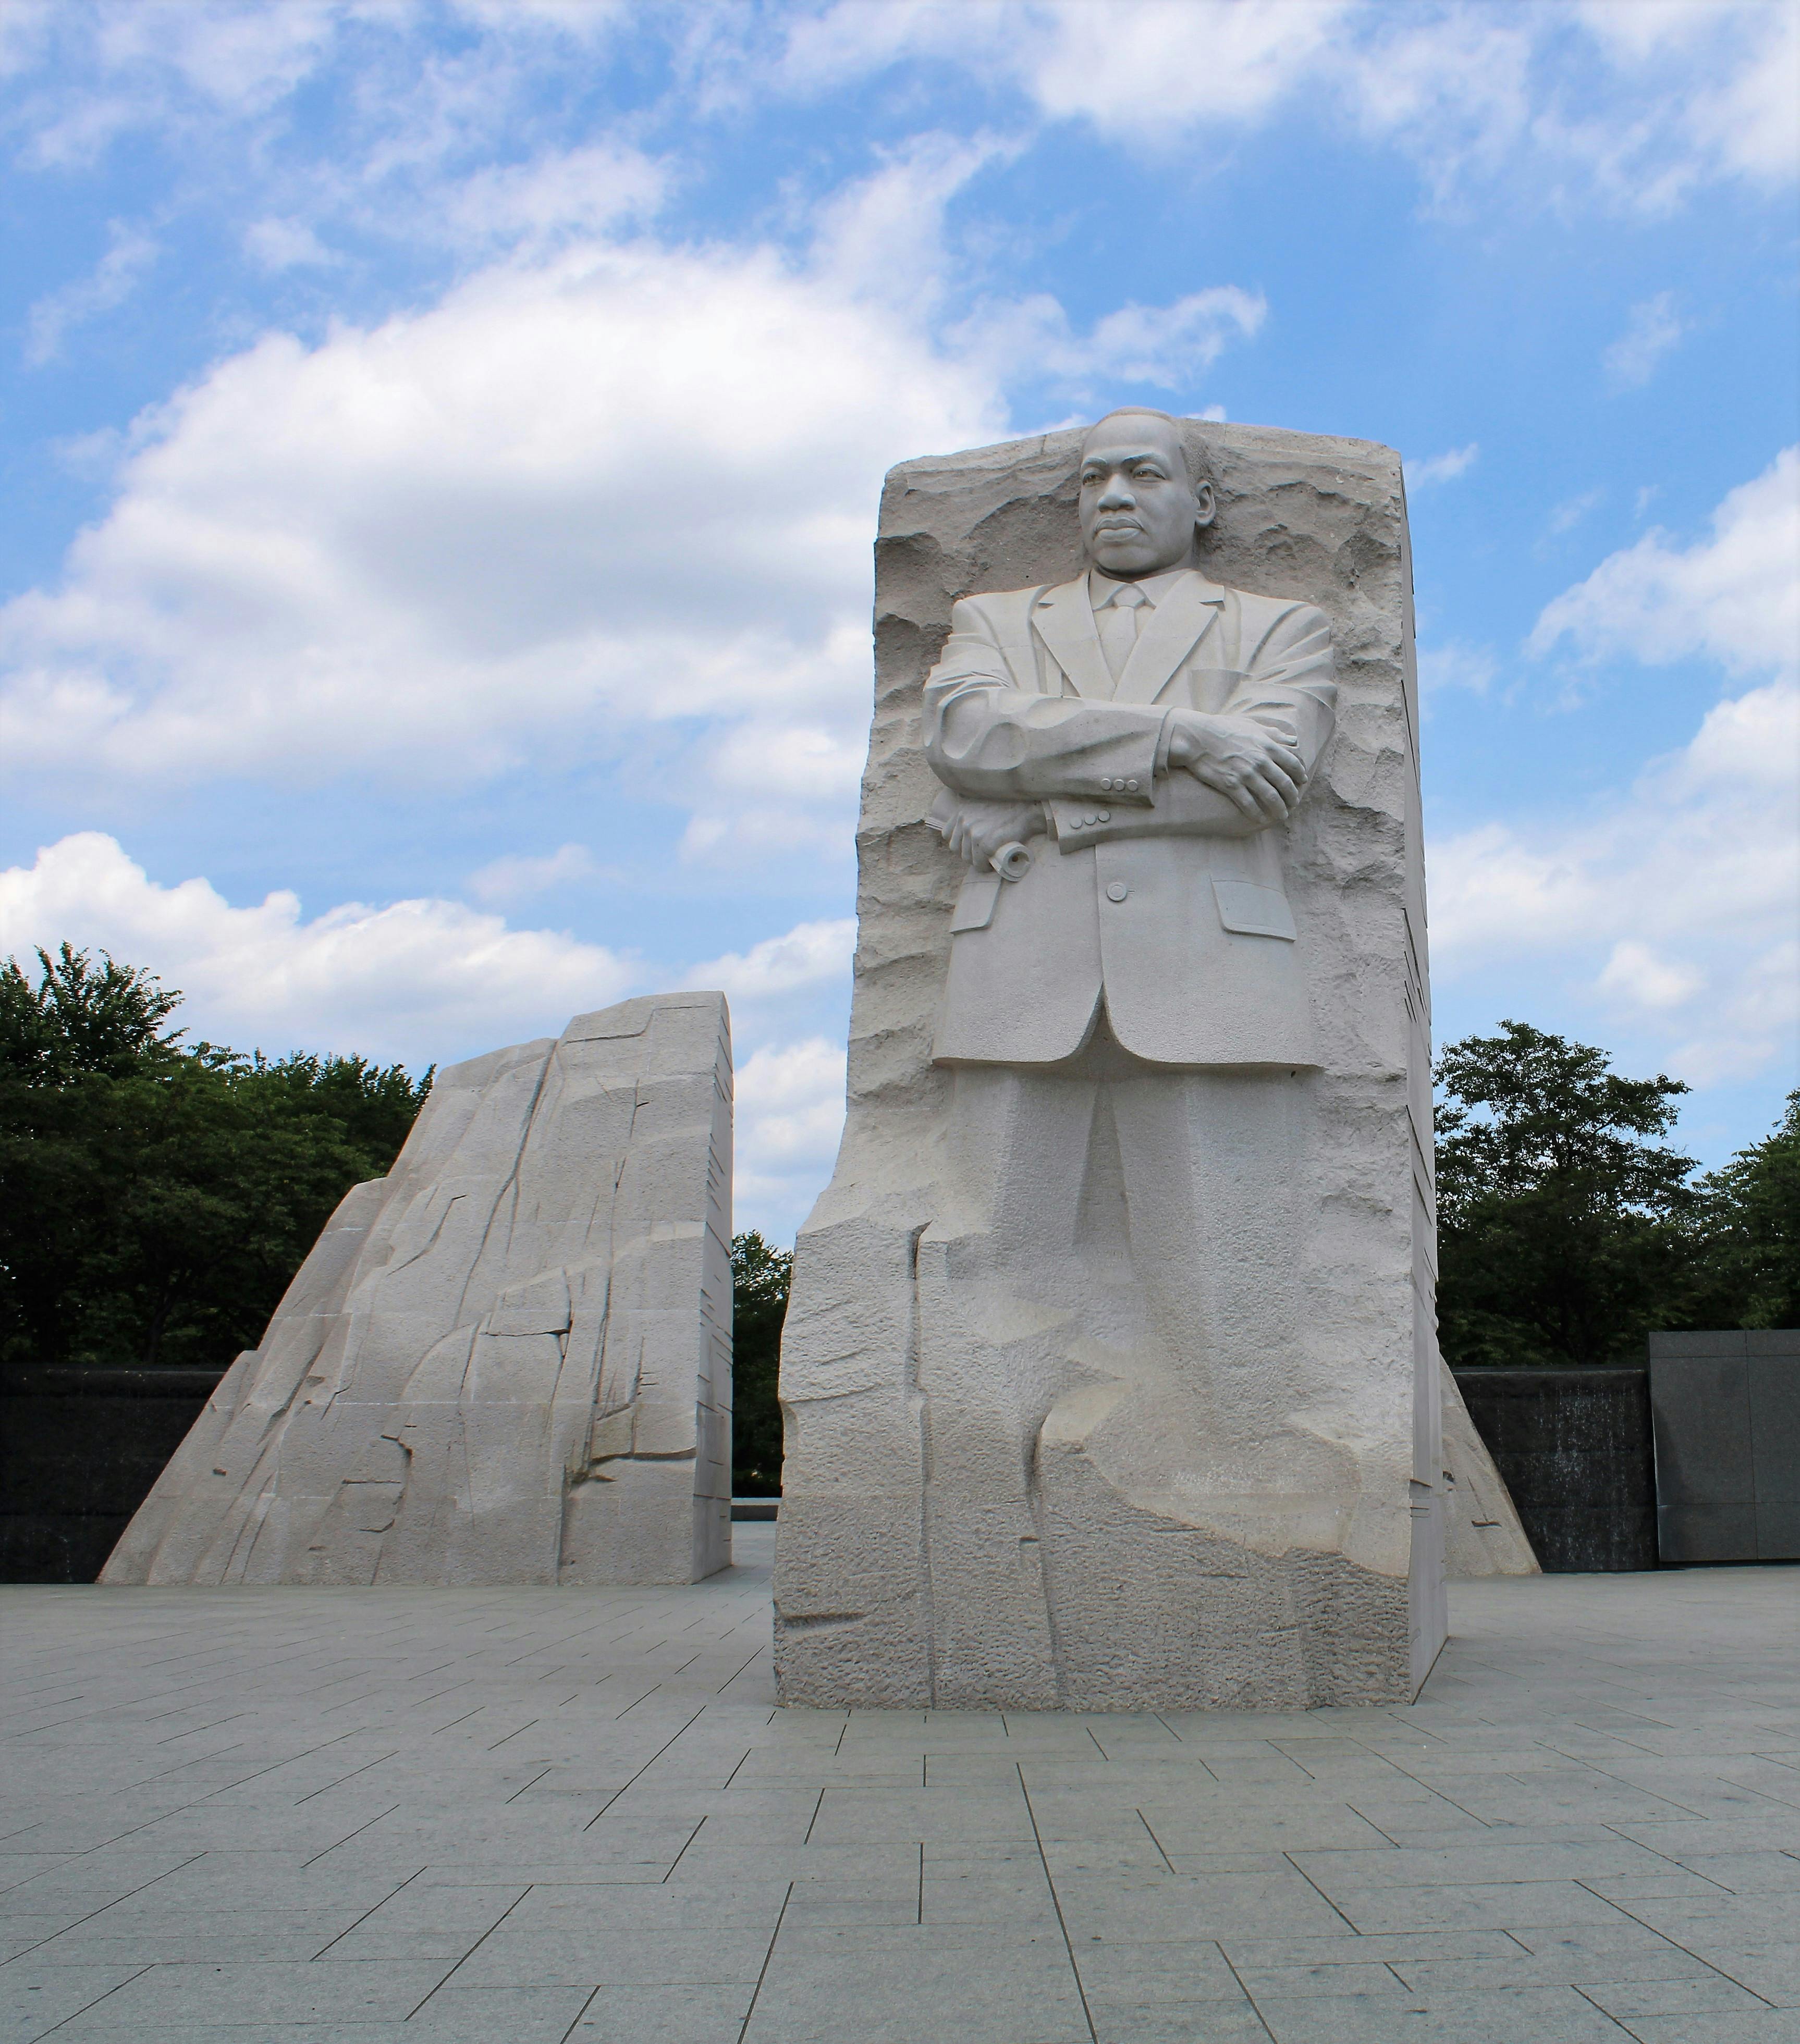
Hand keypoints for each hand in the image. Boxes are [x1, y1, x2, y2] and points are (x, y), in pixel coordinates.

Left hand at [940, 799, 1043, 869]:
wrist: (1027, 810)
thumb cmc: (1008, 808)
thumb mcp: (981, 805)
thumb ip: (970, 814)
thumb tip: (967, 833)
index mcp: (961, 811)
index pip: (948, 834)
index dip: (960, 842)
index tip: (971, 845)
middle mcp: (964, 820)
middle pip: (956, 848)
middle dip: (969, 854)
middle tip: (982, 855)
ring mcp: (973, 831)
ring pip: (967, 858)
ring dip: (977, 862)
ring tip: (988, 860)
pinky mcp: (985, 843)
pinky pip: (979, 863)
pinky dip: (986, 867)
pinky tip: (993, 865)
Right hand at [1164, 712, 1304, 824]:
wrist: (1197, 737)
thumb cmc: (1223, 728)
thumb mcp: (1252, 725)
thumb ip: (1274, 733)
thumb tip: (1293, 739)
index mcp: (1267, 745)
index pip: (1292, 763)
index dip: (1300, 775)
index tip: (1302, 782)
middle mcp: (1260, 761)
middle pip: (1284, 783)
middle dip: (1292, 796)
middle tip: (1294, 803)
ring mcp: (1246, 774)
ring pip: (1270, 796)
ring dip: (1279, 809)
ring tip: (1282, 815)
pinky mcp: (1231, 785)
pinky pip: (1248, 803)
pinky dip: (1257, 813)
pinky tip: (1260, 819)